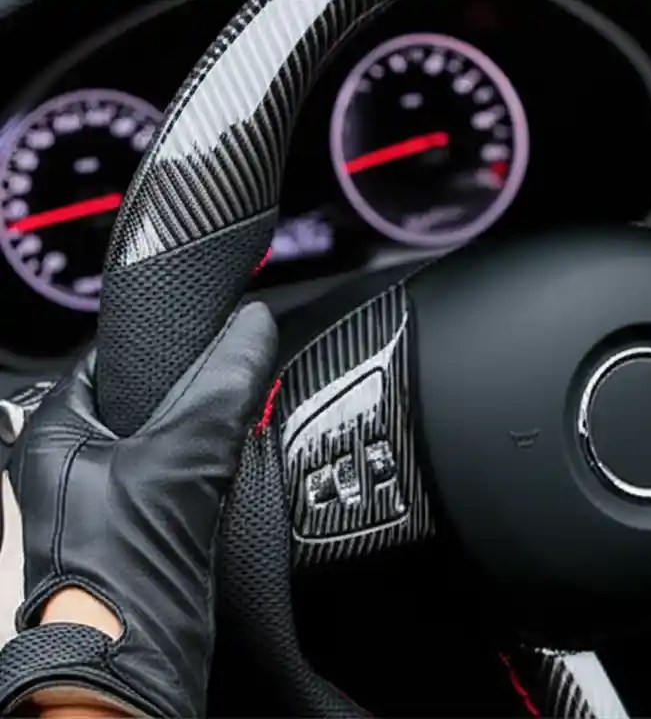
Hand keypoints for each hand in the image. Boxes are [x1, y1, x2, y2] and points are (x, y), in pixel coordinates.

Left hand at [0, 304, 276, 716]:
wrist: (133, 669)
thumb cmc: (122, 578)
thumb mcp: (180, 463)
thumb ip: (221, 390)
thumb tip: (254, 326)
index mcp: (51, 436)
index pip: (112, 359)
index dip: (168, 345)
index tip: (217, 333)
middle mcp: (68, 466)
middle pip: (145, 399)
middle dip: (195, 393)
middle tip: (237, 388)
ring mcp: (103, 504)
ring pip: (167, 441)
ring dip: (205, 436)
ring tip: (235, 436)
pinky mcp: (138, 535)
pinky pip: (180, 480)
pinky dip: (209, 474)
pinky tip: (230, 480)